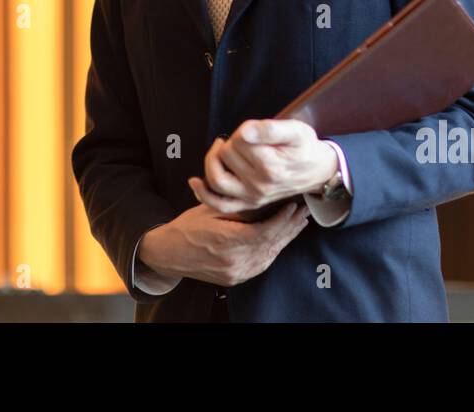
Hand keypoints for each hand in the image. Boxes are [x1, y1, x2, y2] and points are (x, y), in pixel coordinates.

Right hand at [137, 201, 310, 286]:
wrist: (168, 253)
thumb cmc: (187, 227)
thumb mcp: (210, 209)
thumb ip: (236, 206)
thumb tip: (262, 195)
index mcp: (227, 240)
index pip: (265, 231)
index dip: (282, 219)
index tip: (293, 205)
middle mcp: (234, 260)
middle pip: (271, 243)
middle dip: (290, 227)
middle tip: (304, 212)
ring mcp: (235, 272)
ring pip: (269, 255)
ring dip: (286, 239)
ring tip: (299, 224)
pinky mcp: (235, 278)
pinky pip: (261, 264)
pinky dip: (273, 251)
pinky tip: (281, 240)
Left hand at [189, 119, 336, 214]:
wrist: (317, 171)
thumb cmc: (305, 148)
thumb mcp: (296, 130)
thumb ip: (269, 128)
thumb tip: (243, 132)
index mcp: (270, 165)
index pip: (238, 142)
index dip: (242, 131)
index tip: (253, 131)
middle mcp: (260, 185)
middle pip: (225, 157)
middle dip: (230, 143)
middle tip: (244, 139)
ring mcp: (253, 197)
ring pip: (217, 179)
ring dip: (212, 160)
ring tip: (222, 148)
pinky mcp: (248, 204)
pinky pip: (219, 204)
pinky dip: (203, 193)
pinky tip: (195, 181)